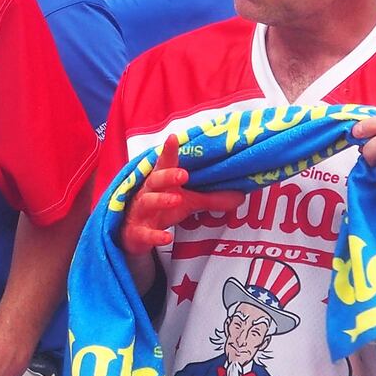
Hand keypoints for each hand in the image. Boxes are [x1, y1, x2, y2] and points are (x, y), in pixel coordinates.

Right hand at [121, 136, 244, 254]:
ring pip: (147, 202)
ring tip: (177, 200)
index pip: (164, 163)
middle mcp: (148, 193)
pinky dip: (155, 236)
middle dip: (168, 176)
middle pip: (155, 180)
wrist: (134, 234)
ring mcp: (141, 212)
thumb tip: (241, 196)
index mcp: (160, 181)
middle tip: (184, 174)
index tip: (173, 138)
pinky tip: (166, 238)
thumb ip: (211, 198)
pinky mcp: (137, 232)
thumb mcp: (188, 202)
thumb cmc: (162, 209)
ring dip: (161, 200)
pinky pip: (145, 233)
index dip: (168, 151)